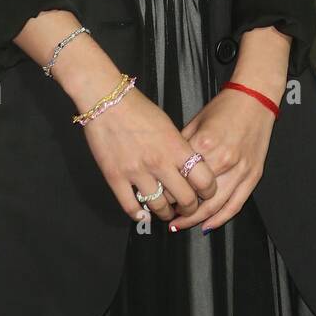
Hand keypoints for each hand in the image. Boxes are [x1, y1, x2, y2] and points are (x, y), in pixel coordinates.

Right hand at [81, 85, 217, 224]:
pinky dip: (138, 214)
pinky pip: (130, 206)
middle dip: (189, 208)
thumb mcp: (168, 125)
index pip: (204, 180)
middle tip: (187, 208)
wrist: (107, 100)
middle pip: (185, 199)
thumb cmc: (137, 108)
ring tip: (165, 212)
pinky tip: (142, 214)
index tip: (206, 193)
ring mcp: (136, 172)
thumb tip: (185, 168)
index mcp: (176, 147)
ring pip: (159, 206)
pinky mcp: (115, 177)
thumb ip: (178, 148)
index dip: (209, 191)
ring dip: (165, 213)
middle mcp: (159, 162)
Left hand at [166, 85, 277, 231]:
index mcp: (204, 143)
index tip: (156, 195)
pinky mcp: (253, 176)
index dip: (165, 190)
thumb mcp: (195, 122)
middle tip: (165, 213)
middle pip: (194, 195)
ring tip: (180, 224)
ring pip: (214, 206)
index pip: (179, 177)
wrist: (255, 98)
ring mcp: (240, 170)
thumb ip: (180, 146)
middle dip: (177, 208)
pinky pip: (235, 205)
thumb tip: (165, 167)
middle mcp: (222, 159)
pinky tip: (207, 225)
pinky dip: (220, 219)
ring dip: (195, 219)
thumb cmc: (225, 107)